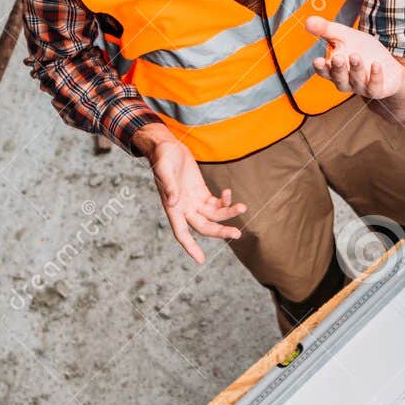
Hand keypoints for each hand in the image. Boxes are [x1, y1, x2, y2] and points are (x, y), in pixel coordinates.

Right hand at [135, 124, 245, 264]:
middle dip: (220, 231)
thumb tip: (173, 202)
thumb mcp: (164, 169)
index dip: (190, 247)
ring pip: (213, 215)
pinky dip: (224, 201)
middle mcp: (184, 208)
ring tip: (242, 207)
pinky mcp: (201, 191)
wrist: (166, 145)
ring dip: (227, 213)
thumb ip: (169, 186)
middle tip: (237, 233)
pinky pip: (215, 202)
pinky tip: (229, 193)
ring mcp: (193, 200)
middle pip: (204, 227)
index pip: (181, 232)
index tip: (201, 260)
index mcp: (172, 207)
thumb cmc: (162, 156)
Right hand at [306, 16, 404, 99]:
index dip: (321, 68)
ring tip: (355, 56)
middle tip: (338, 57)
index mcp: (335, 69)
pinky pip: (374, 87)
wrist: (389, 63)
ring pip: (356, 81)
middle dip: (338, 68)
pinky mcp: (377, 90)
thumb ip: (326, 30)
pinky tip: (376, 64)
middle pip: (339, 78)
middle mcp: (346, 81)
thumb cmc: (364, 50)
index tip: (318, 60)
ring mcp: (362, 87)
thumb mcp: (346, 36)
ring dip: (355, 69)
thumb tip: (307, 21)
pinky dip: (375, 76)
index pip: (324, 71)